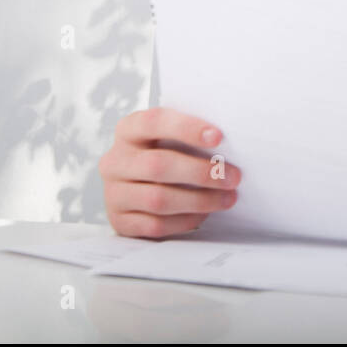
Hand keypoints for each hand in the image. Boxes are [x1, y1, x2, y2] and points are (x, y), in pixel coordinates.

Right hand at [100, 107, 241, 238]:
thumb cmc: (162, 156)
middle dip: (201, 172)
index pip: (154, 122)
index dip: (186, 128)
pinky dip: (185, 220)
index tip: (219, 137)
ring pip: (158, 199)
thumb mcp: (168, 140)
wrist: (133, 190)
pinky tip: (204, 214)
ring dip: (199, 200)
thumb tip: (232, 144)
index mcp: (128, 131)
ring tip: (228, 198)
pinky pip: (155, 224)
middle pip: (158, 165)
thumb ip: (189, 137)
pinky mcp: (120, 221)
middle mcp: (115, 161)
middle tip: (233, 177)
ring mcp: (113, 193)